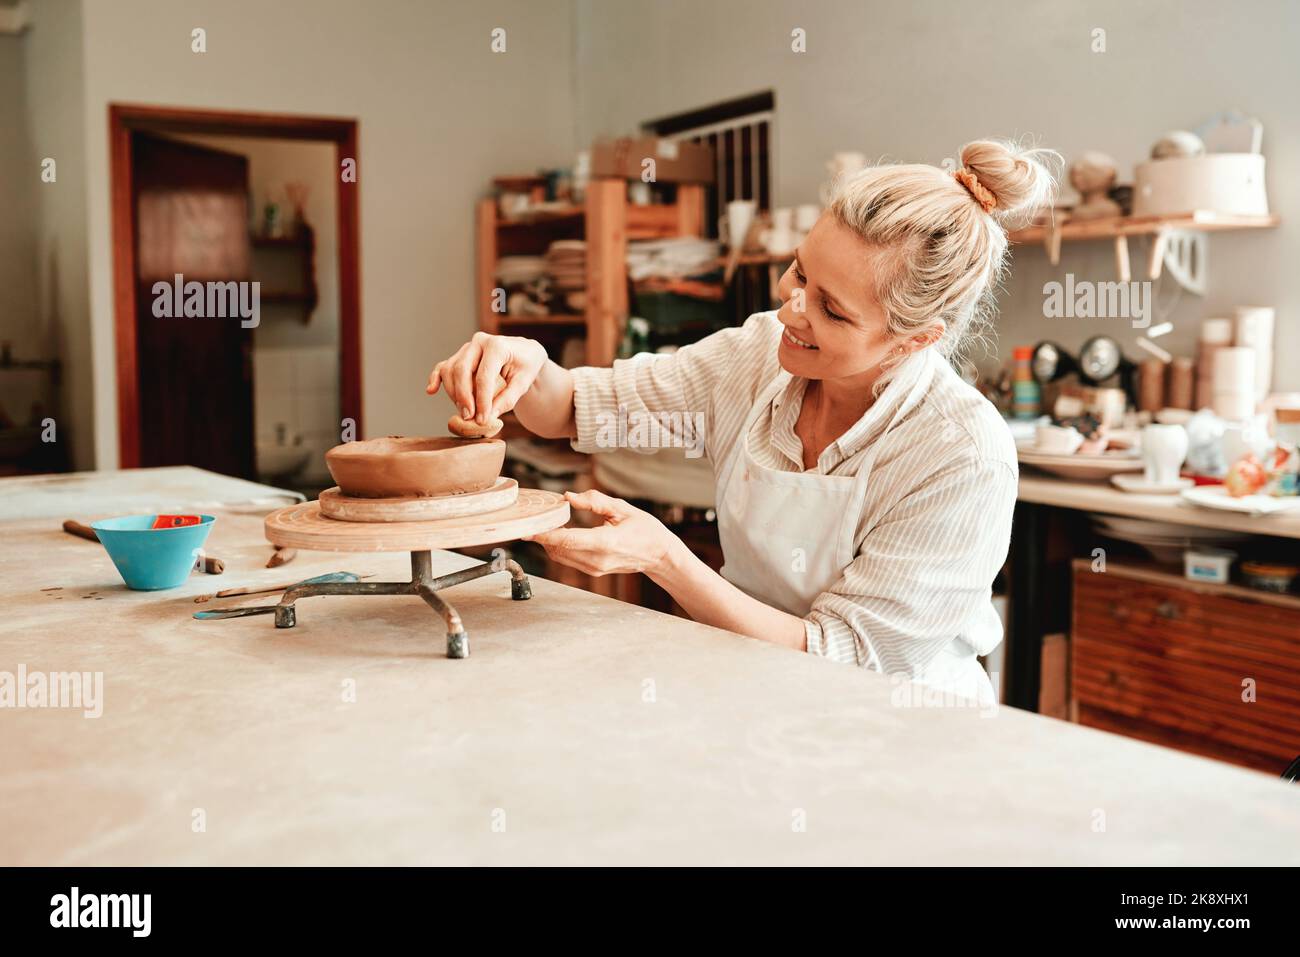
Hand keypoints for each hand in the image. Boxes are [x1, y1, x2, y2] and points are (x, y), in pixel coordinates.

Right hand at [426, 332, 546, 425]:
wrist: (524, 352)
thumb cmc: (526, 366)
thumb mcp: (524, 382)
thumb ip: (507, 399)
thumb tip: (488, 416)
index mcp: (497, 346)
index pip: (484, 376)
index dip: (482, 400)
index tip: (483, 420)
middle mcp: (479, 342)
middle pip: (462, 370)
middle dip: (464, 397)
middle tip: (469, 417)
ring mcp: (467, 348)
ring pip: (450, 370)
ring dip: (453, 393)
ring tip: (465, 411)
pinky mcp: (460, 355)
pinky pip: (443, 366)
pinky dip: (436, 378)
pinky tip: (431, 390)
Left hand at [525, 490, 681, 576]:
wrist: (659, 556)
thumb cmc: (645, 530)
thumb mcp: (622, 508)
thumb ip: (594, 501)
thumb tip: (568, 497)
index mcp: (606, 542)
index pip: (567, 540)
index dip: (544, 534)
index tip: (527, 528)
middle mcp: (597, 559)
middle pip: (558, 549)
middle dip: (543, 535)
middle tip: (534, 519)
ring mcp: (595, 569)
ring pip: (560, 556)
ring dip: (549, 541)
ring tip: (544, 524)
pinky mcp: (593, 572)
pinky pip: (568, 560)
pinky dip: (559, 546)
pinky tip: (558, 533)